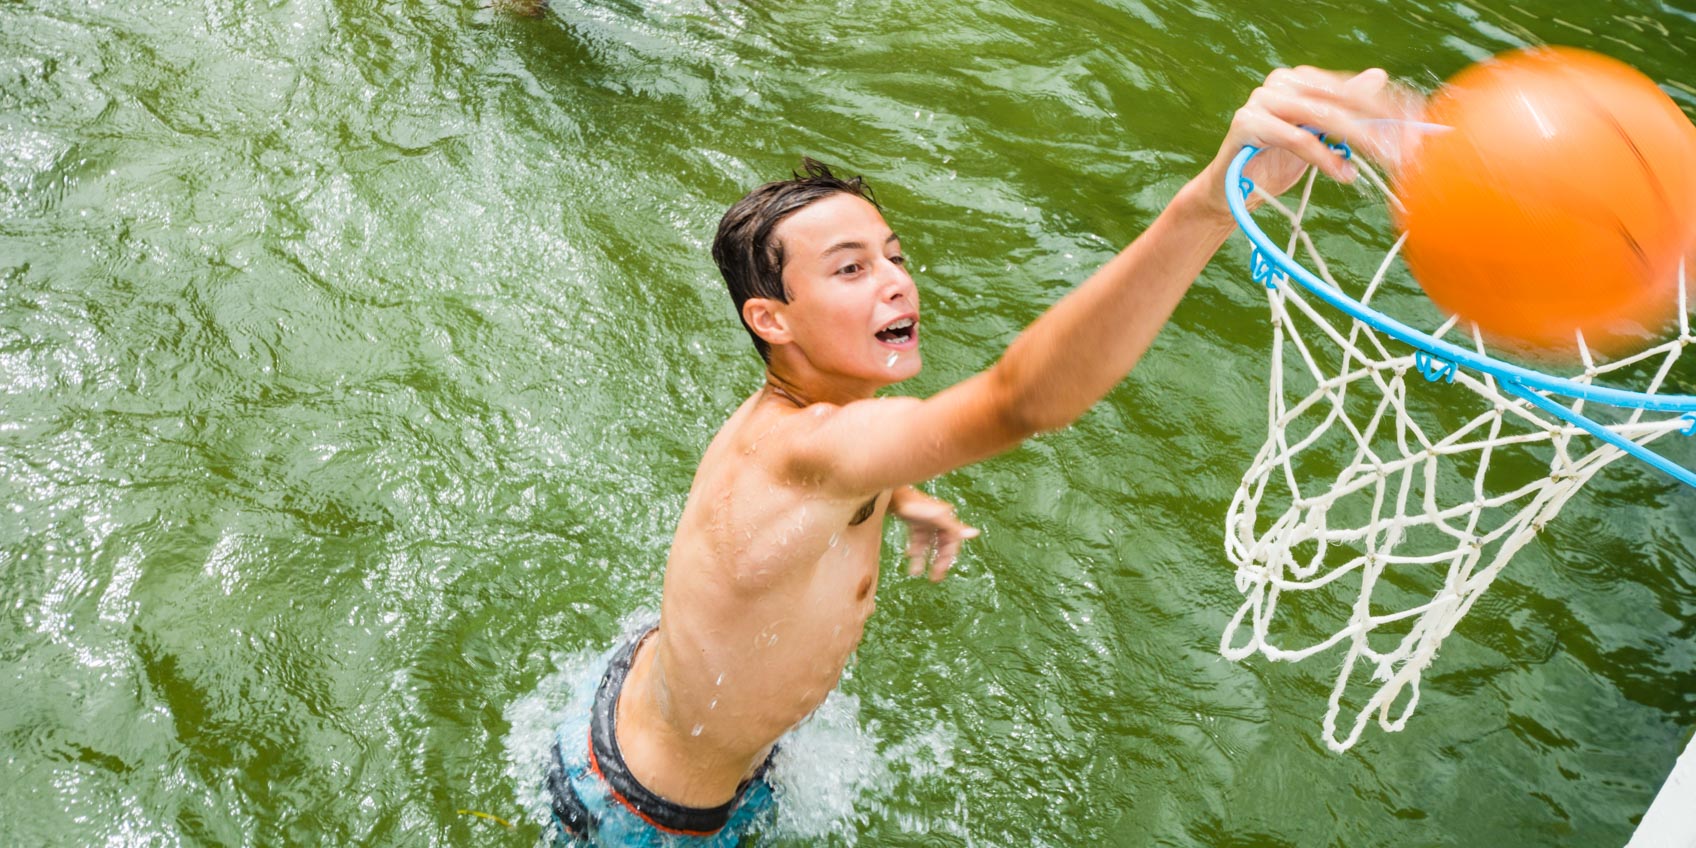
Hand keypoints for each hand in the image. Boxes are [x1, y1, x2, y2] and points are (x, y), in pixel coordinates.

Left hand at [889, 487, 979, 581]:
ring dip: (923, 559)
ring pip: (928, 546)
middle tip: (934, 578)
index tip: (942, 571)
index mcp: (947, 520)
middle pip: (941, 547)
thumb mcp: (937, 517)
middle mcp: (939, 522)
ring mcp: (927, 523)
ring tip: (916, 573)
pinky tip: (909, 558)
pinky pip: (917, 541)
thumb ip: (955, 527)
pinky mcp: (916, 523)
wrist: (894, 496)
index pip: (952, 544)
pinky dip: (914, 550)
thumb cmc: (916, 505)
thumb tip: (975, 533)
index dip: (948, 558)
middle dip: (938, 562)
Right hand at [1194, 66, 1423, 220]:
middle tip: (1407, 147)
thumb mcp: (1317, 137)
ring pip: (1322, 116)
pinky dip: (1323, 158)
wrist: (1229, 193)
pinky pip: (1296, 139)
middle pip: (1340, 100)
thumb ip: (1344, 109)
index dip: (1385, 106)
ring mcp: (1260, 101)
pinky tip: (1344, 174)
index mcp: (1298, 81)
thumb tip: (1378, 74)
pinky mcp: (1246, 124)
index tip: (1418, 125)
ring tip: (1382, 160)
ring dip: (1358, 140)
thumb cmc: (1273, 164)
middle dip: (1378, 124)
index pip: (1348, 89)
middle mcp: (1279, 84)